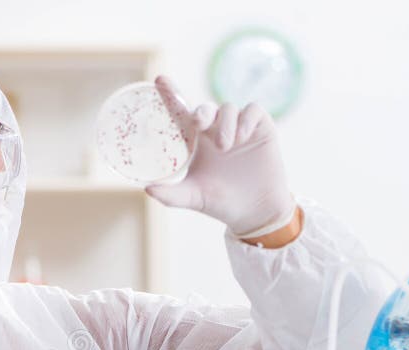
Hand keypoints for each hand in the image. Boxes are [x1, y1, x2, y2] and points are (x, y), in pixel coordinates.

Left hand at [145, 76, 295, 237]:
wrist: (254, 210)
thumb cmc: (220, 202)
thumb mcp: (193, 197)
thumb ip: (170, 195)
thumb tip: (147, 189)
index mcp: (196, 142)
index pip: (182, 114)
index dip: (171, 95)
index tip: (159, 80)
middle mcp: (215, 130)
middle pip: (206, 108)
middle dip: (202, 111)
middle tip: (199, 124)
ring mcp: (238, 127)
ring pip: (229, 109)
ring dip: (224, 124)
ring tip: (225, 146)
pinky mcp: (261, 127)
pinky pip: (253, 110)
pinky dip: (246, 120)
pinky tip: (243, 137)